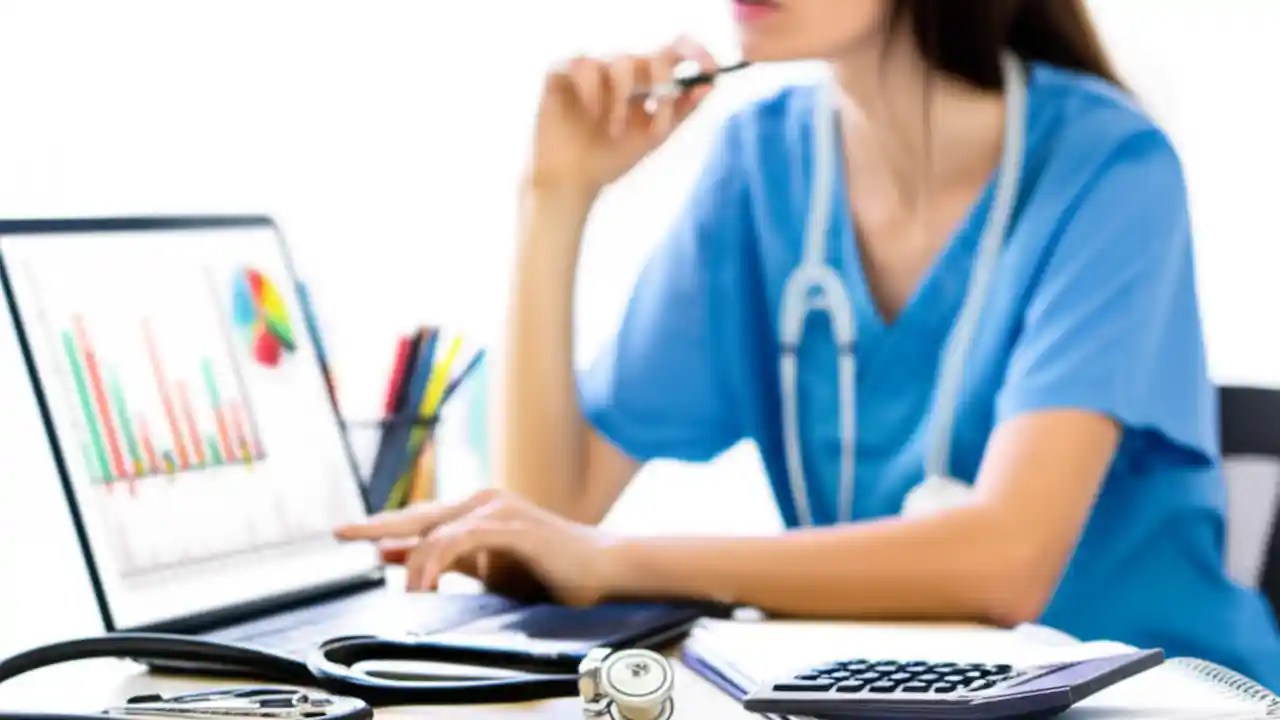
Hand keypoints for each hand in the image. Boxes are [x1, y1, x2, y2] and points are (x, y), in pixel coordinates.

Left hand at [335, 489, 620, 606]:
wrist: (602, 571)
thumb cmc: (550, 573)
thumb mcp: (487, 570)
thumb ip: (446, 560)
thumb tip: (397, 558)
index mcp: (477, 510)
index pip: (419, 517)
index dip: (381, 526)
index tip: (345, 533)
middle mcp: (483, 501)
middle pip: (417, 514)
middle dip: (376, 526)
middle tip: (341, 533)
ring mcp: (497, 509)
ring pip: (436, 531)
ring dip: (415, 566)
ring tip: (411, 597)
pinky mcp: (511, 525)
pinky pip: (460, 540)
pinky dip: (437, 561)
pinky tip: (428, 582)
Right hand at [528, 37, 717, 192]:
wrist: (571, 182)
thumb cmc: (609, 159)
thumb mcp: (653, 136)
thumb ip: (681, 110)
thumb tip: (710, 84)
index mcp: (644, 82)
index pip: (673, 52)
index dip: (695, 52)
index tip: (711, 68)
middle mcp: (619, 71)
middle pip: (651, 55)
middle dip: (662, 84)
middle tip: (662, 113)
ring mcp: (590, 69)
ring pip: (620, 61)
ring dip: (623, 99)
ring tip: (615, 131)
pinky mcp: (560, 72)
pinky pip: (583, 64)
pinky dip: (592, 89)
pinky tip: (592, 113)